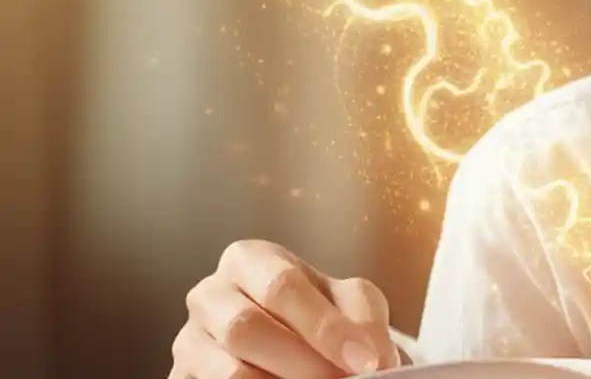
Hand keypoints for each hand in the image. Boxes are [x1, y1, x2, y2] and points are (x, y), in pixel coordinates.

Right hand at [169, 239, 400, 378]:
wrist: (296, 343)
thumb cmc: (322, 313)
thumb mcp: (352, 302)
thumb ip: (364, 321)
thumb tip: (371, 360)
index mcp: (248, 260)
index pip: (281, 286)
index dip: (325, 327)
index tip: (366, 362)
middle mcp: (209, 296)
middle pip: (245, 329)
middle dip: (302, 362)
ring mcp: (190, 341)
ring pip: (229, 373)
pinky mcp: (184, 378)